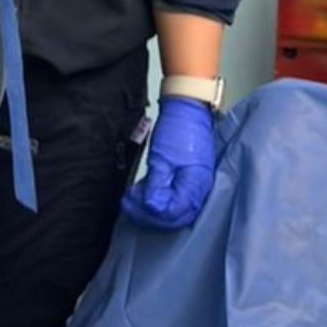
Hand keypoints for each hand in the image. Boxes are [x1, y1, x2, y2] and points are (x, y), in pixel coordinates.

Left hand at [122, 97, 216, 230]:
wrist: (186, 108)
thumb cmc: (178, 128)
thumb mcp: (162, 158)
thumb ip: (157, 185)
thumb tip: (151, 208)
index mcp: (195, 185)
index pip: (174, 213)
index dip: (151, 214)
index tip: (132, 203)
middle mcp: (198, 190)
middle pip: (174, 218)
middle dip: (148, 215)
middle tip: (127, 204)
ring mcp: (194, 186)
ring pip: (172, 211)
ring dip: (149, 209)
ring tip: (130, 199)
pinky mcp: (186, 181)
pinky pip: (171, 199)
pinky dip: (155, 200)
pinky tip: (140, 194)